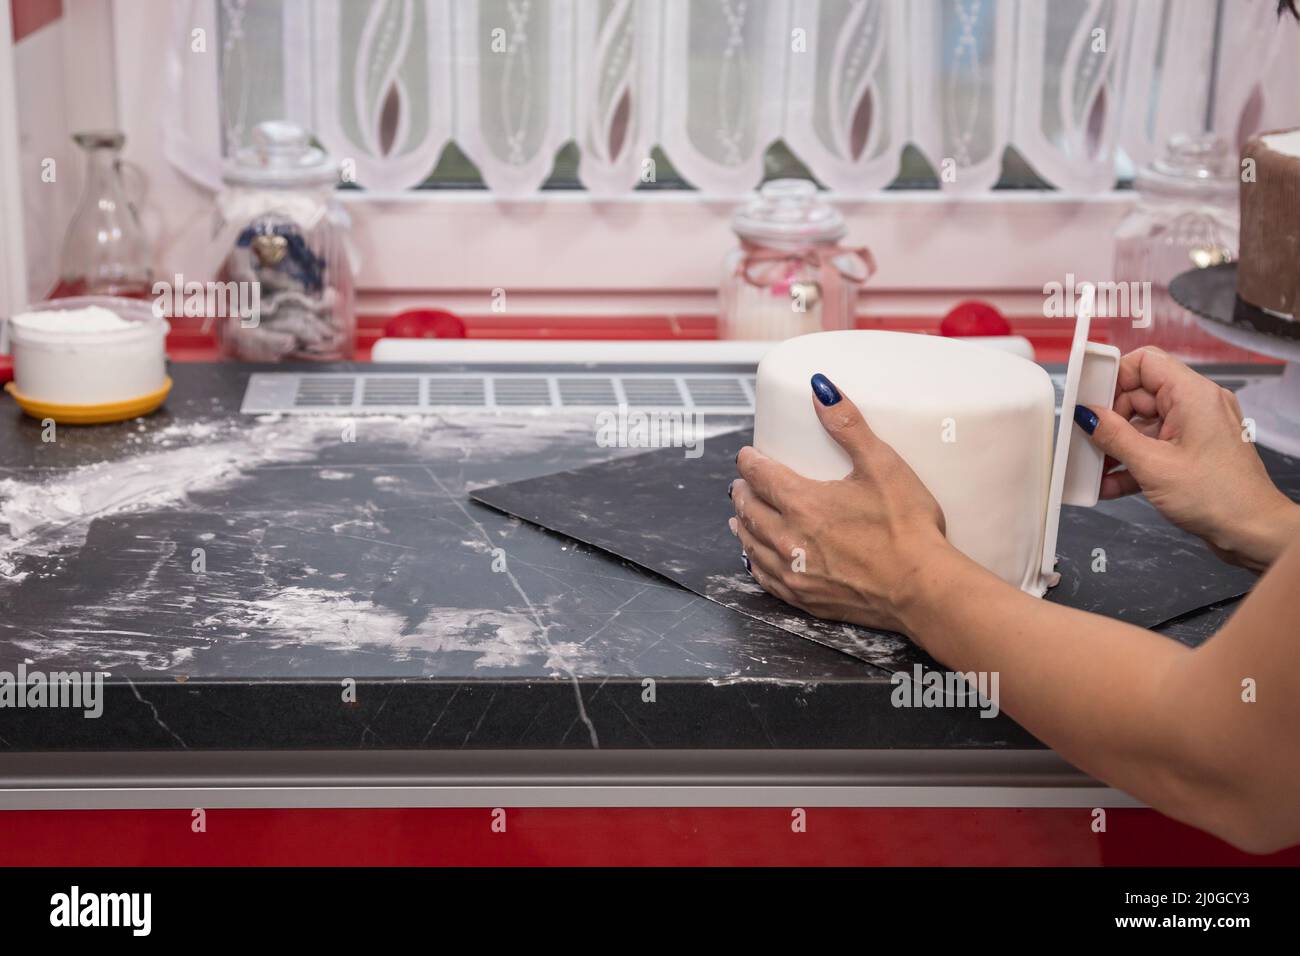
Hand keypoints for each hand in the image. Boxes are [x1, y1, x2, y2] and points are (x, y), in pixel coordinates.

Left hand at [729, 373, 951, 632]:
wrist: (921, 589)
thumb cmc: (908, 528)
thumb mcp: (882, 465)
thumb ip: (848, 426)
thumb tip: (821, 389)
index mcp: (802, 502)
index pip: (760, 476)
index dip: (749, 462)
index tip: (747, 456)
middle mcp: (789, 539)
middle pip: (750, 510)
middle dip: (743, 493)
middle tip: (742, 484)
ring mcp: (794, 572)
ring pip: (752, 545)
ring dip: (743, 527)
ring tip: (739, 517)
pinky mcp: (805, 598)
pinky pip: (766, 578)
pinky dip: (754, 563)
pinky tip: (755, 558)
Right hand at [1077, 346, 1299, 570]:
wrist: (1252, 531)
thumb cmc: (1219, 497)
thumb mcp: (1153, 466)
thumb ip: (1114, 436)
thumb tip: (1087, 415)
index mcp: (1193, 395)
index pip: (1145, 363)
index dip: (1113, 375)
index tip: (1088, 397)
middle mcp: (1196, 406)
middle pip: (1139, 396)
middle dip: (1110, 419)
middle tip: (1086, 439)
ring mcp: (1195, 430)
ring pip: (1143, 425)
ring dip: (1117, 446)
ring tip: (1095, 468)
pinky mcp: (1192, 452)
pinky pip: (1154, 446)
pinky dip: (1133, 462)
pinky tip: (1111, 484)